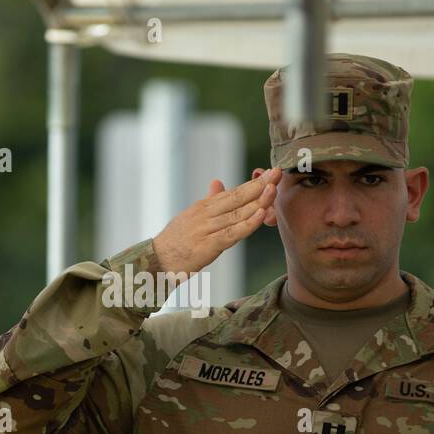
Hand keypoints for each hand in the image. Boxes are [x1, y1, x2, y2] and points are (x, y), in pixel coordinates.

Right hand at [151, 168, 280, 275]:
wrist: (155, 261)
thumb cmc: (175, 242)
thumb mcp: (191, 217)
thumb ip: (209, 202)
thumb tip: (218, 182)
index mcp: (203, 207)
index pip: (233, 192)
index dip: (254, 183)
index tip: (271, 173)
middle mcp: (205, 214)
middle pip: (237, 197)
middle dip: (259, 185)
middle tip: (278, 173)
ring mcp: (206, 229)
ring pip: (236, 213)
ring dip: (257, 201)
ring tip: (274, 190)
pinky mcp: (206, 246)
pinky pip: (231, 233)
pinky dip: (247, 224)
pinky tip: (260, 215)